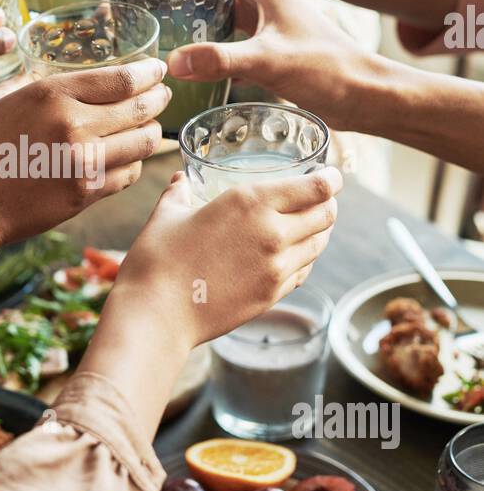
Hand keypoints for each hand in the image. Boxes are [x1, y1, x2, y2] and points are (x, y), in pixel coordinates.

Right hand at [0, 60, 170, 249]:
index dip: (148, 74)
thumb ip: (28, 83)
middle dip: (159, 100)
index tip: (157, 71)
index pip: (121, 79)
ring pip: (143, 144)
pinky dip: (134, 164)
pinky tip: (127, 158)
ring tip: (149, 127)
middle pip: (141, 109)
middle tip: (163, 96)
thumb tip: (51, 75)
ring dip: (151, 133)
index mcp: (52, 94)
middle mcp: (74, 125)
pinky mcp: (86, 194)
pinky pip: (128, 175)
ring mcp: (84, 163)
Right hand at [112, 165, 341, 350]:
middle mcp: (272, 232)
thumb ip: (179, 192)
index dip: (332, 179)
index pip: (316, 187)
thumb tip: (180, 180)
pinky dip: (304, 260)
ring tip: (310, 226)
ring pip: (319, 245)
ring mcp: (276, 268)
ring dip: (319, 233)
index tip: (332, 176)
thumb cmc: (157, 260)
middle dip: (329, 204)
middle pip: (326, 215)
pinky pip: (302, 272)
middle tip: (322, 199)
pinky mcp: (272, 296)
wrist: (157, 314)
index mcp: (250, 202)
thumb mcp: (167, 215)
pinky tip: (291, 256)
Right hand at [166, 0, 367, 128]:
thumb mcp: (267, 61)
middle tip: (148, 10)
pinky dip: (214, 49)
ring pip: (225, 17)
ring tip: (164, 35)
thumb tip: (174, 61)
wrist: (365, 97)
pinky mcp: (274, 51)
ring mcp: (272, 26)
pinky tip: (195, 66)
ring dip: (198, 24)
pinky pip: (235, 43)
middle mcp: (269, 1)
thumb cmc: (326, 70)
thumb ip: (219, 59)